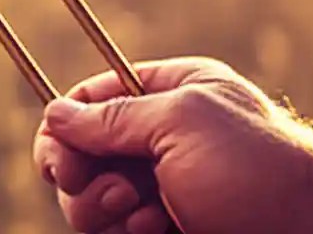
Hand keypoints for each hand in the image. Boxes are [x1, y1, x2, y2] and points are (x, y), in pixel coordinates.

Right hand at [33, 57, 312, 233]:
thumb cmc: (258, 171)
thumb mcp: (182, 123)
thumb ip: (113, 117)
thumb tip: (54, 113)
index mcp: (170, 94)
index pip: (90, 100)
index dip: (64, 128)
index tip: (62, 158)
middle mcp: (161, 139)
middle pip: (80, 155)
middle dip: (84, 179)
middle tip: (114, 194)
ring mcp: (162, 188)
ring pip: (91, 202)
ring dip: (104, 212)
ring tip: (147, 217)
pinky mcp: (165, 228)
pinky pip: (115, 232)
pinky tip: (162, 230)